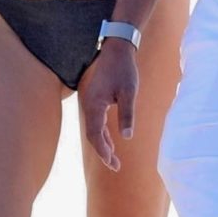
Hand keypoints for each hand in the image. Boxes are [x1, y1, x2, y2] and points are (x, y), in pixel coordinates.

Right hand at [80, 40, 139, 171]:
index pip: (95, 134)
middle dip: (103, 152)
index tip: (113, 163)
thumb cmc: (124, 69)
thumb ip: (127, 114)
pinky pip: (95, 122)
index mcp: (94, 104)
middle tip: (116, 167)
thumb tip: (127, 137)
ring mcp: (89, 102)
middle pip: (92, 135)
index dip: (103, 151)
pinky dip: (102, 134)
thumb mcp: (129, 92)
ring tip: (114, 159)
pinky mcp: (93, 99)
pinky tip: (110, 142)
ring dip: (102, 144)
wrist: (116, 49)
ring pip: (93, 129)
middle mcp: (88, 105)